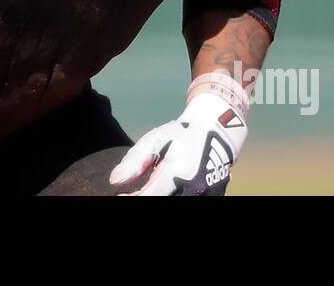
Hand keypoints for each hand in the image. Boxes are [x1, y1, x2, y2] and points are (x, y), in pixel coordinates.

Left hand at [109, 73, 248, 195]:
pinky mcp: (213, 197)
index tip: (119, 195)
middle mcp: (193, 188)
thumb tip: (114, 181)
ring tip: (154, 182)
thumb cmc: (182, 134)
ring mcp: (205, 195)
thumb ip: (136, 160)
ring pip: (174, 200)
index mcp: (177, 173)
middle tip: (134, 191)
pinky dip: (175, 193)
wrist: (219, 133)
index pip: (149, 197)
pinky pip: (187, 198)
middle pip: (162, 201)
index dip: (132, 199)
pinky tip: (169, 186)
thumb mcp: (156, 139)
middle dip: (145, 197)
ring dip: (161, 194)